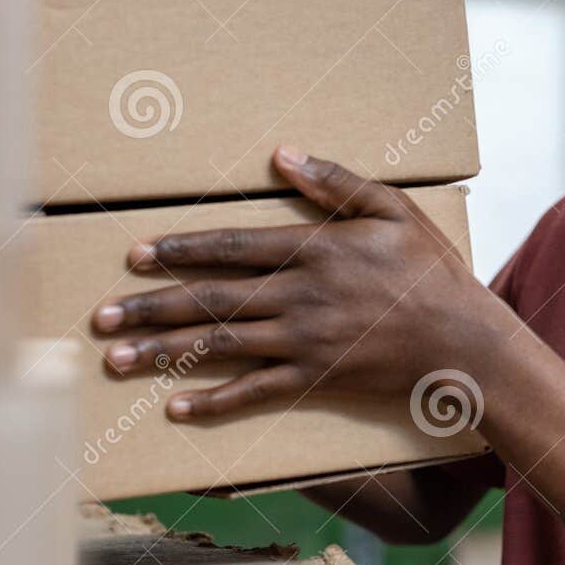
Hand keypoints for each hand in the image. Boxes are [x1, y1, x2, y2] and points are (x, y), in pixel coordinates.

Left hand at [90, 146, 511, 420]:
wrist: (463, 342)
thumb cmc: (432, 272)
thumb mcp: (393, 210)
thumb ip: (336, 183)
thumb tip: (283, 155)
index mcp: (314, 250)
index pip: (231, 247)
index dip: (180, 250)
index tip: (135, 255)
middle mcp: (300, 295)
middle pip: (210, 299)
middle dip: (149, 307)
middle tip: (101, 318)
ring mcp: (305, 341)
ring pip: (220, 344)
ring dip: (164, 353)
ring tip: (116, 360)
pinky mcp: (316, 378)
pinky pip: (255, 392)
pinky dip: (214, 402)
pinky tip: (177, 408)